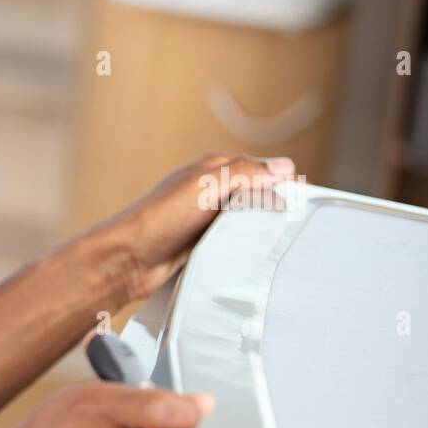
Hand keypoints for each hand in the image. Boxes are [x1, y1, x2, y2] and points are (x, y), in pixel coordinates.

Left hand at [97, 152, 296, 301]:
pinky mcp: (200, 242)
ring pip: (245, 220)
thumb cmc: (158, 219)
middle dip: (273, 206)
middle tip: (291, 223)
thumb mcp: (206, 186)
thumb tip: (283, 167)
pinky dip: (242, 246)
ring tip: (275, 241)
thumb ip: (245, 173)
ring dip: (258, 229)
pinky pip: (232, 241)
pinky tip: (250, 255)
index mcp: (212, 169)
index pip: (260, 169)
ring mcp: (204, 218)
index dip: (281, 182)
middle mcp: (209, 191)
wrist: (127, 259)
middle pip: (256, 195)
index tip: (299, 198)